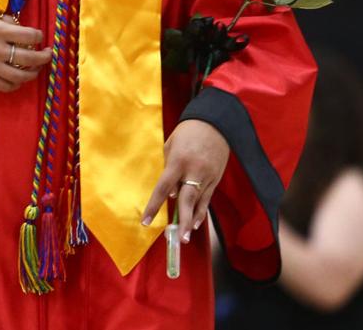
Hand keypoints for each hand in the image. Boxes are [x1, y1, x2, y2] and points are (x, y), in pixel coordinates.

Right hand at [0, 9, 50, 92]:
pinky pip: (6, 86)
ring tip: (36, 68)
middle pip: (30, 58)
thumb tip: (18, 26)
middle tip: (47, 53)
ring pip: (22, 76)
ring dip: (34, 73)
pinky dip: (16, 84)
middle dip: (44, 56)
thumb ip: (2, 20)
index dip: (38, 35)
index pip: (29, 36)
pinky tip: (18, 79)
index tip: (38, 35)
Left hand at [140, 119, 229, 241]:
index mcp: (178, 161)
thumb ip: (168, 168)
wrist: (216, 124)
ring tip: (186, 236)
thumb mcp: (171, 145)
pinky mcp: (216, 178)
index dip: (154, 205)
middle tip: (177, 238)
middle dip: (182, 220)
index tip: (146, 221)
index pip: (164, 188)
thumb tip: (170, 192)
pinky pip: (207, 198)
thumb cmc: (188, 132)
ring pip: (199, 202)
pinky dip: (201, 211)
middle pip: (187, 199)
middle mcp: (194, 171)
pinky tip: (196, 223)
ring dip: (192, 220)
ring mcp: (208, 176)